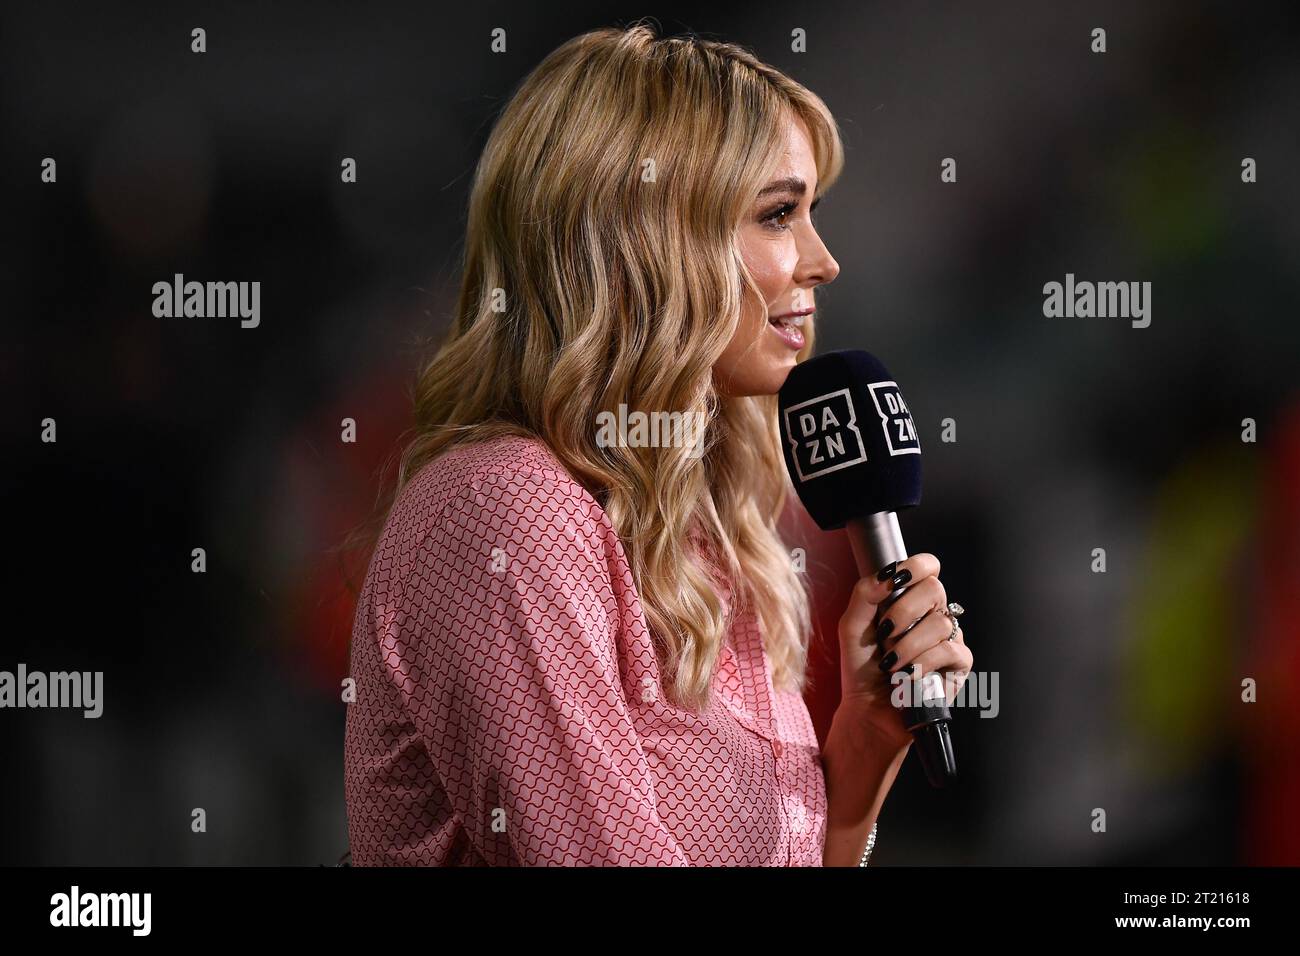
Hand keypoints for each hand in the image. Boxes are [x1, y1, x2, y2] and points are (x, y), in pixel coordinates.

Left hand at [833, 553, 972, 753]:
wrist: (868, 708)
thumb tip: (887, 575)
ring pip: (940, 623)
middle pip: (935, 589)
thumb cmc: (862, 668)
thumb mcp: (852, 626)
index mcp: (910, 599)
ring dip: (908, 645)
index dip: (917, 566)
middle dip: (903, 611)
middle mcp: (932, 614)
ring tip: (891, 663)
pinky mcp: (959, 663)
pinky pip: (950, 650)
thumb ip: (864, 594)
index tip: (895, 579)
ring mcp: (948, 637)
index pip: (928, 567)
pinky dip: (923, 663)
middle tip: (885, 633)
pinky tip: (908, 676)